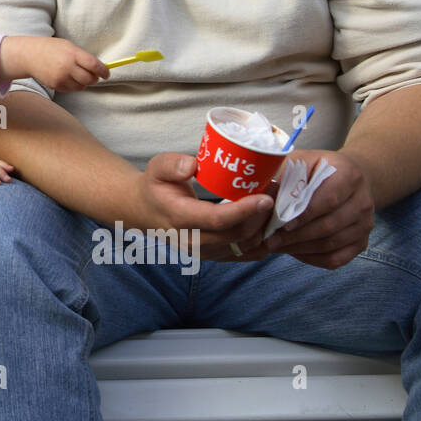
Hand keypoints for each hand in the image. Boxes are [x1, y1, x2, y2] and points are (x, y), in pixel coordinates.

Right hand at [0, 36, 108, 92]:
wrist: (30, 55)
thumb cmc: (52, 48)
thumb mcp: (69, 46)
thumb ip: (83, 57)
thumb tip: (100, 68)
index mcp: (72, 54)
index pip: (94, 65)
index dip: (104, 71)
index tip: (107, 74)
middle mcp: (67, 67)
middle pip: (90, 79)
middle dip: (95, 78)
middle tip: (95, 75)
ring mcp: (61, 77)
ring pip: (81, 86)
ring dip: (84, 82)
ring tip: (79, 75)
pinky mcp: (56, 85)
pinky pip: (71, 89)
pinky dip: (74, 85)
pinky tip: (68, 77)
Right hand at [134, 153, 274, 261]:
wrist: (145, 212)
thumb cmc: (156, 186)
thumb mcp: (156, 168)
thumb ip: (172, 165)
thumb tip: (192, 165)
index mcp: (180, 217)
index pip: (217, 220)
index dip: (244, 211)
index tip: (265, 198)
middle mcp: (193, 241)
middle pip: (236, 235)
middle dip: (260, 216)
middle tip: (275, 191)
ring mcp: (205, 252)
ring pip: (244, 246)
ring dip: (264, 228)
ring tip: (273, 204)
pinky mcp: (214, 256)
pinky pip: (244, 254)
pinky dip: (261, 242)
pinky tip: (267, 223)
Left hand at [263, 149, 374, 269]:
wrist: (348, 181)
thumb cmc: (316, 170)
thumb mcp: (301, 162)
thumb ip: (285, 175)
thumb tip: (262, 196)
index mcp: (349, 175)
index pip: (329, 199)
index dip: (304, 214)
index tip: (281, 223)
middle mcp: (363, 201)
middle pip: (329, 225)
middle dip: (296, 235)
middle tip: (269, 240)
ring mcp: (365, 224)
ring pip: (331, 244)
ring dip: (300, 248)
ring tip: (275, 246)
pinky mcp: (361, 242)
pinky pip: (336, 259)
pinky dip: (312, 258)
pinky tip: (293, 251)